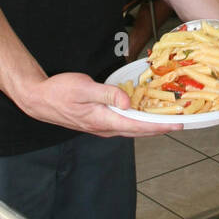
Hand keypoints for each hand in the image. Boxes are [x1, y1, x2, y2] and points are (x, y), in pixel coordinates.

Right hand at [15, 71, 181, 136]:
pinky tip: (141, 114)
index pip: (138, 126)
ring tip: (165, 119)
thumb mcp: (84, 88)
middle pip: (138, 130)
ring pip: (130, 128)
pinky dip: (136, 121)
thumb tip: (128, 103)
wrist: (38, 99)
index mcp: (103, 120)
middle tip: (179, 123)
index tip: (177, 125)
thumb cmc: (59, 91)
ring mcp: (100, 127)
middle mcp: (104, 128)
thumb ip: (108, 94)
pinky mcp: (97, 122)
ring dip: (148, 125)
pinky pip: (122, 124)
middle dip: (159, 127)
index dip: (159, 126)